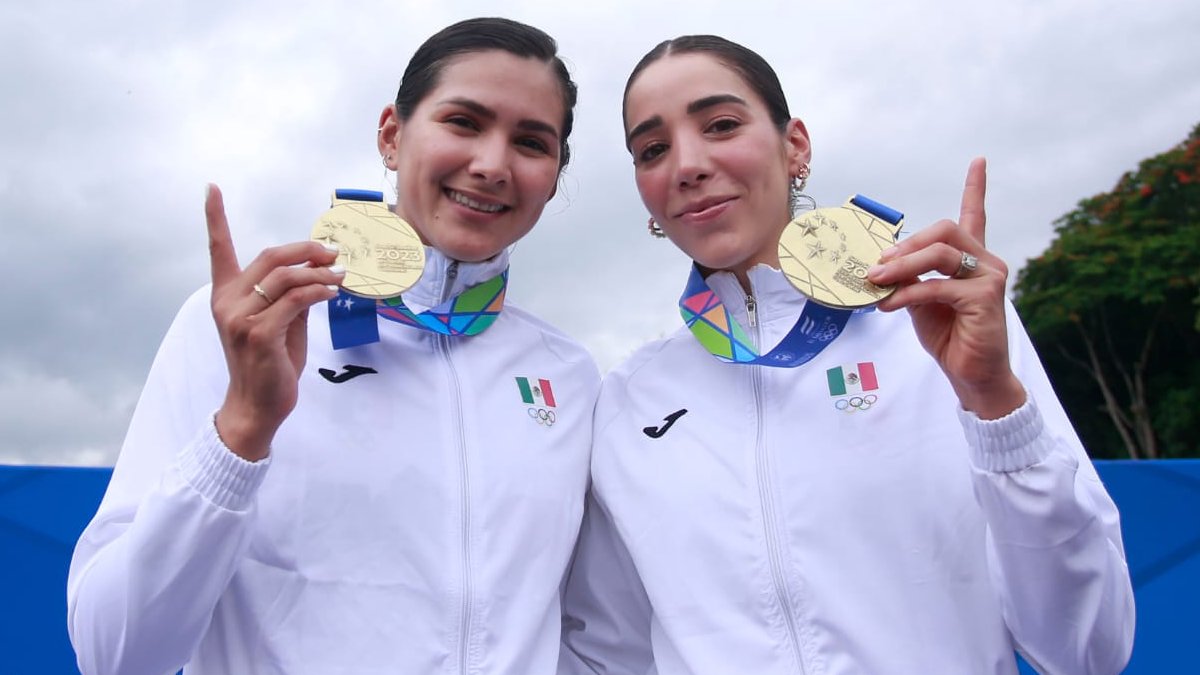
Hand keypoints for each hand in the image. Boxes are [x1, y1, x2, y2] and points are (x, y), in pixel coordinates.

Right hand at [206, 184, 342, 459]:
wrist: (259, 405)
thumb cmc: (271, 364)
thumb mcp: (281, 322)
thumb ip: (292, 294)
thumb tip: (318, 266)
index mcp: (226, 295)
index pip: (218, 249)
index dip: (213, 217)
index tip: (211, 188)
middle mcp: (226, 302)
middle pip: (270, 257)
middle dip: (306, 249)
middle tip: (335, 251)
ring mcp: (240, 318)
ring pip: (286, 277)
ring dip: (320, 271)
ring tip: (342, 273)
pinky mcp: (259, 334)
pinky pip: (295, 301)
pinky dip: (318, 291)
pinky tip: (333, 291)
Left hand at [866, 158, 1025, 418]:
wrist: (971, 374)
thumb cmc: (949, 336)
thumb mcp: (922, 301)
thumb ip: (910, 277)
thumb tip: (881, 264)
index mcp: (972, 259)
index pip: (975, 215)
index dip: (976, 188)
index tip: (978, 161)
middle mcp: (985, 262)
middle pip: (944, 230)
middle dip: (906, 244)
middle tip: (877, 266)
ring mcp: (989, 278)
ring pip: (940, 253)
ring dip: (901, 266)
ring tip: (876, 282)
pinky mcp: (985, 298)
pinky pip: (937, 286)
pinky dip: (906, 294)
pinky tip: (889, 305)